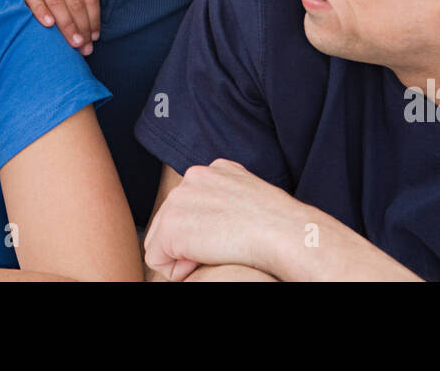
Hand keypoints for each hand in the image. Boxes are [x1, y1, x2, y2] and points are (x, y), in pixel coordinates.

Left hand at [142, 158, 304, 280]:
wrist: (282, 232)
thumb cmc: (280, 225)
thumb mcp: (253, 198)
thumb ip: (230, 199)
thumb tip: (221, 220)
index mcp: (216, 170)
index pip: (192, 205)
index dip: (206, 231)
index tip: (229, 238)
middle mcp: (193, 177)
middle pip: (173, 220)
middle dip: (189, 241)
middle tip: (221, 249)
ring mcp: (179, 199)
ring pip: (162, 239)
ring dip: (183, 254)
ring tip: (215, 254)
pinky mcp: (170, 225)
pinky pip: (157, 258)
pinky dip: (176, 270)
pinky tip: (205, 261)